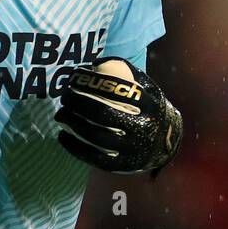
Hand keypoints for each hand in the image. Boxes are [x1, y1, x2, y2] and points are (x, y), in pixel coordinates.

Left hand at [54, 58, 183, 175]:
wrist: (168, 142)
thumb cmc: (149, 108)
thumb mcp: (148, 89)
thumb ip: (128, 74)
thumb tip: (97, 63)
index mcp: (150, 104)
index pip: (118, 90)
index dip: (93, 82)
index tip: (76, 77)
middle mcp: (143, 127)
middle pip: (103, 113)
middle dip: (79, 103)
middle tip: (65, 96)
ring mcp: (133, 148)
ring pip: (97, 136)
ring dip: (73, 123)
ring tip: (60, 114)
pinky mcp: (123, 165)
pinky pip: (95, 157)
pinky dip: (75, 147)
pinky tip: (62, 136)